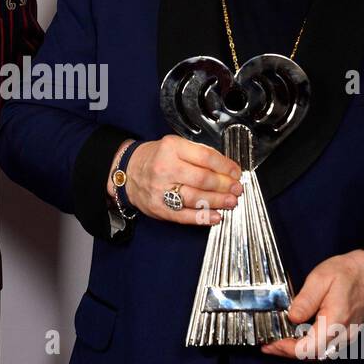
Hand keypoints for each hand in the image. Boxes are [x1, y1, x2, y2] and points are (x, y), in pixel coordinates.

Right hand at [117, 135, 242, 224]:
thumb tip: (226, 168)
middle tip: (237, 189)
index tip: (236, 172)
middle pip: (203, 179)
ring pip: (196, 198)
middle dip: (225, 185)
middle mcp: (165, 168)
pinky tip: (216, 216)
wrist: (127, 172)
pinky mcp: (159, 208)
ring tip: (231, 201)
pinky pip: (184, 215)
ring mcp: (161, 190)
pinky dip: (202, 218)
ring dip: (218, 201)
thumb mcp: (174, 146)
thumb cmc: (155, 158)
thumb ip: (198, 154)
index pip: (206, 157)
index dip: (225, 166)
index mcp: (172, 148)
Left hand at [261, 250, 363, 360]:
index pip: (310, 347)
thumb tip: (292, 317)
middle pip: (312, 355)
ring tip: (277, 342)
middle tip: (268, 345)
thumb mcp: (321, 278)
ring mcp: (345, 336)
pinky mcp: (345, 335)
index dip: (288, 349)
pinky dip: (307, 347)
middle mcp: (343, 334)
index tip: (271, 343)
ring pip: (318, 354)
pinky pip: (324, 347)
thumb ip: (306, 299)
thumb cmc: (347, 273)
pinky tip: (294, 338)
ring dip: (296, 351)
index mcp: (336, 320)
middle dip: (288, 352)